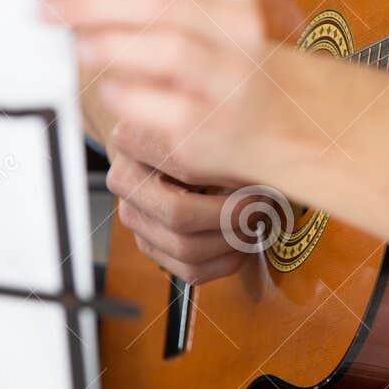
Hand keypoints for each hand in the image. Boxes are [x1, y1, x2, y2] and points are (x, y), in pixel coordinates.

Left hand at [28, 0, 288, 189]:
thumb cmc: (216, 57)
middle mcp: (237, 22)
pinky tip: (109, 88)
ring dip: (109, 43)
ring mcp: (230, 74)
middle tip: (39, 5)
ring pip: (168, 48)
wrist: (280, 118)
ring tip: (73, 43)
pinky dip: (127, 94)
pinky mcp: (215, 124)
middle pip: (152, 0)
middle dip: (86, 0)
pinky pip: (163, 106)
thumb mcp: (192, 9)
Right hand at [104, 140, 266, 284]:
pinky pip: (191, 271)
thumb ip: (224, 133)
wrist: (166, 141)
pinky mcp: (149, 246)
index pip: (181, 171)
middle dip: (233, 216)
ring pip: (188, 251)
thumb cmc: (194, 126)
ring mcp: (134, 219)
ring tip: (258, 220)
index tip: (261, 184)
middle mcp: (125, 185)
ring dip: (233, 241)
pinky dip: (227, 261)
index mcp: (131, 143)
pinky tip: (244, 240)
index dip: (229, 183)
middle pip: (180, 217)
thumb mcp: (205, 117)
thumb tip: (264, 160)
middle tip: (264, 204)